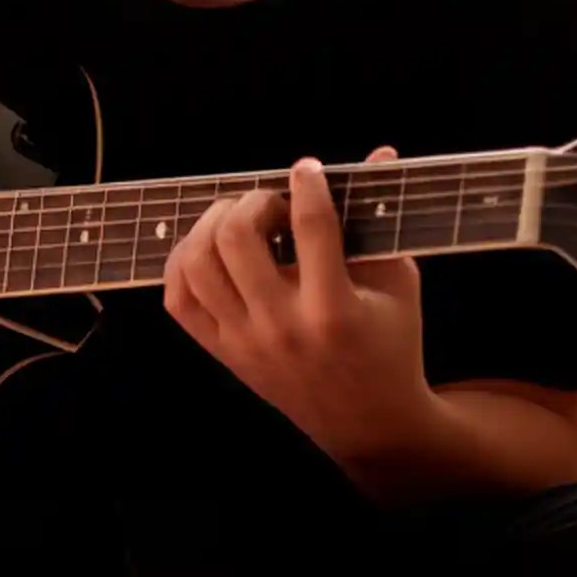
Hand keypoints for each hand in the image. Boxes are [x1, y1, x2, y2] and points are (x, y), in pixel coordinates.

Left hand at [163, 147, 433, 461]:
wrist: (368, 422)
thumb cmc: (390, 344)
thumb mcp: (399, 283)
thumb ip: (380, 219)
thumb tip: (380, 153)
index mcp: (334, 310)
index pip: (311, 228)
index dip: (307, 185)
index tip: (307, 169)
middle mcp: (281, 327)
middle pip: (237, 239)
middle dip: (252, 202)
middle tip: (272, 203)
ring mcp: (244, 342)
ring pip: (197, 265)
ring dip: (211, 225)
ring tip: (238, 219)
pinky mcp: (222, 352)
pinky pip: (178, 299)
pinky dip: (184, 263)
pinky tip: (210, 247)